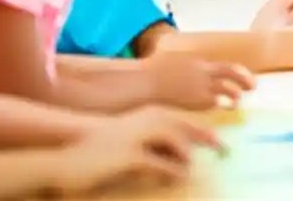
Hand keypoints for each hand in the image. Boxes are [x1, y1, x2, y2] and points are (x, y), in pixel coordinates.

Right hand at [53, 106, 221, 193]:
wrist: (67, 146)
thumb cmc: (100, 144)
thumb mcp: (129, 137)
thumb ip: (154, 141)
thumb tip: (180, 155)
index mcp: (148, 114)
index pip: (184, 120)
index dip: (204, 130)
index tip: (220, 141)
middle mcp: (146, 120)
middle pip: (187, 127)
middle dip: (208, 138)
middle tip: (225, 150)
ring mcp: (139, 136)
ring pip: (177, 143)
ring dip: (187, 158)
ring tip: (190, 170)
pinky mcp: (131, 155)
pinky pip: (162, 165)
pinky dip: (173, 172)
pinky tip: (175, 178)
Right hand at [141, 53, 254, 109]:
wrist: (146, 82)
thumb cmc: (152, 74)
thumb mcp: (173, 62)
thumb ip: (185, 66)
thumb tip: (186, 66)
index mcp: (199, 61)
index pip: (223, 66)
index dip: (236, 72)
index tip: (243, 77)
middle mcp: (204, 71)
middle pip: (232, 72)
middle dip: (245, 79)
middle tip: (253, 87)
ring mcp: (202, 85)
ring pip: (228, 89)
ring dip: (236, 95)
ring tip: (237, 101)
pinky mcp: (197, 99)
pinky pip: (216, 103)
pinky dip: (223, 104)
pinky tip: (224, 108)